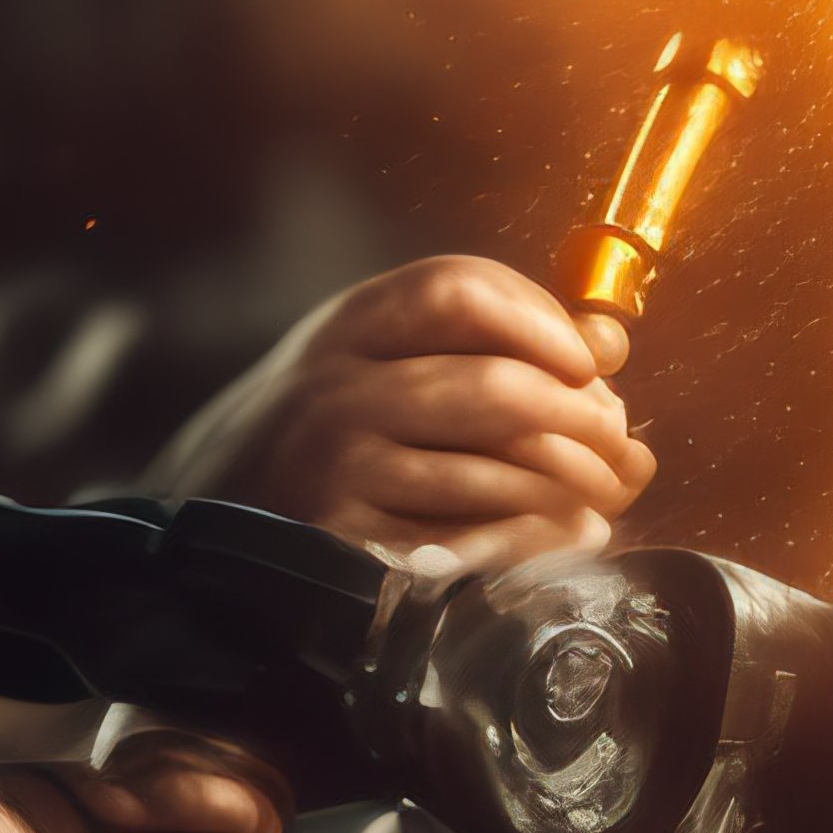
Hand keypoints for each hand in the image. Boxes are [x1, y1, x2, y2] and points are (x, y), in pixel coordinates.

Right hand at [152, 254, 653, 574]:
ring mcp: (339, 465)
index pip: (457, 290)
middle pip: (495, 387)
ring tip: (608, 495)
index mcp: (352, 325)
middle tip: (619, 443)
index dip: (540, 320)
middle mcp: (339, 386)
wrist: (213, 514)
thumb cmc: (328, 428)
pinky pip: (471, 540)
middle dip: (581, 419)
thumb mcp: (386, 362)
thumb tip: (609, 343)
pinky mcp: (347, 539)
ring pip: (493, 472)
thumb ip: (488, 343)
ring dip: (574, 489)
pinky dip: (538, 542)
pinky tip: (571, 537)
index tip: (590, 358)